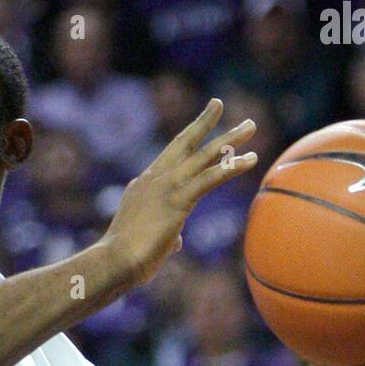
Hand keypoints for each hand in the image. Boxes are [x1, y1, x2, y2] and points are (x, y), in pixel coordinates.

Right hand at [102, 98, 256, 287]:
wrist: (114, 262)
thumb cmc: (125, 259)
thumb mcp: (147, 240)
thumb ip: (166, 235)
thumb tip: (177, 242)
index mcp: (144, 185)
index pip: (169, 159)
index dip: (185, 143)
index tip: (198, 129)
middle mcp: (154, 178)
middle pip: (183, 142)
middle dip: (202, 122)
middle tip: (217, 103)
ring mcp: (167, 186)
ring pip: (203, 155)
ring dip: (229, 139)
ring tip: (251, 126)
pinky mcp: (178, 200)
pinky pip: (210, 178)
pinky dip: (231, 167)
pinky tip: (251, 159)